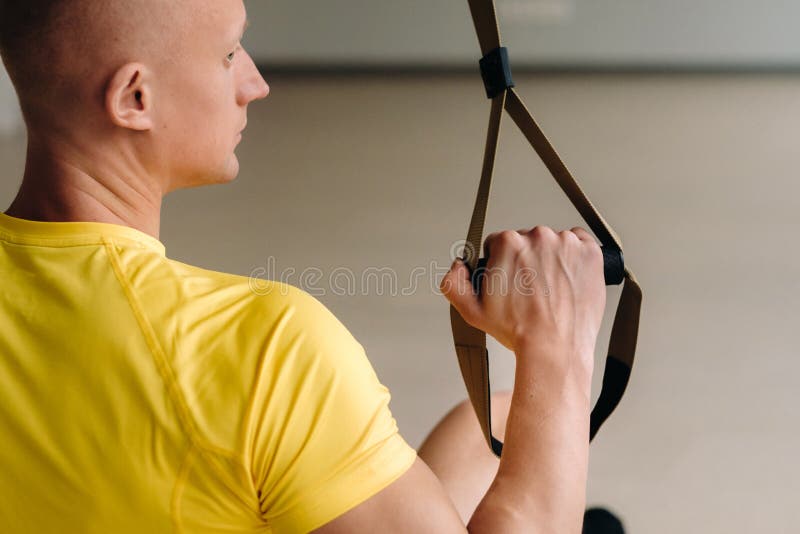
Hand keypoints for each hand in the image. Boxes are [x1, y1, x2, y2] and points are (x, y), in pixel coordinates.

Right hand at [441, 226, 605, 365]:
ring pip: (554, 243)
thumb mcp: (472, 312)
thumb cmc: (519, 331)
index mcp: (508, 243)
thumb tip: (458, 265)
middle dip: (528, 261)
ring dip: (552, 259)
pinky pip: (580, 243)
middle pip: (528, 241)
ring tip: (551, 289)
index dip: (503, 264)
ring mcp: (567, 243)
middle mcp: (538, 236)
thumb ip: (454, 283)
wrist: (555, 348)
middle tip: (531, 289)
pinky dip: (576, 257)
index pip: (500, 242)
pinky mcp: (590, 252)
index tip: (511, 281)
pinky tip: (569, 279)